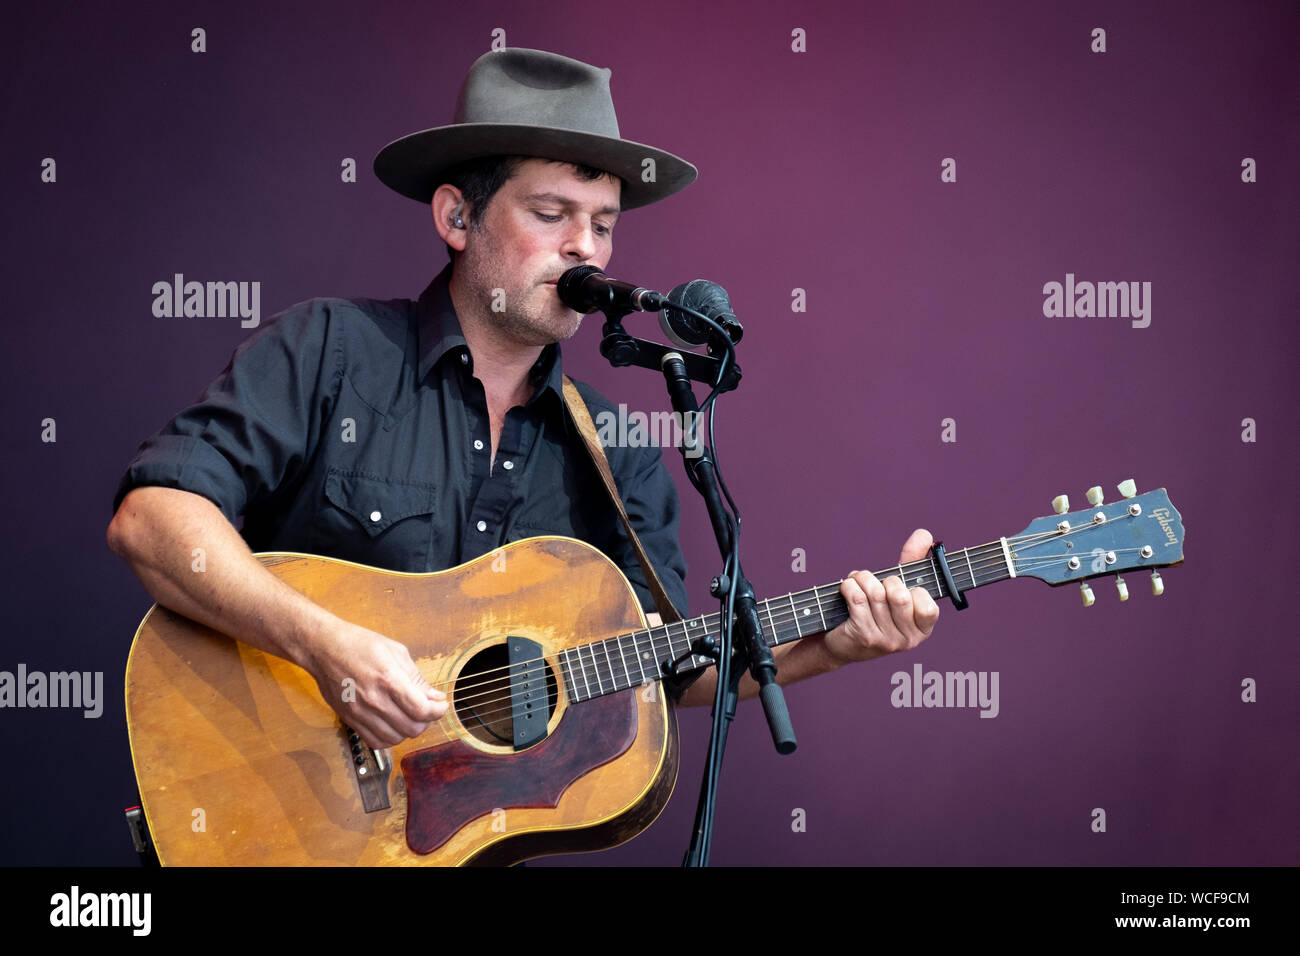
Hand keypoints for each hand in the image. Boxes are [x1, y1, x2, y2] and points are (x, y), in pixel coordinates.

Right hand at [305, 620, 447, 748]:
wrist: (323, 648)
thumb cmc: (358, 644)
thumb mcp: (396, 652)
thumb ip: (417, 678)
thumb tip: (434, 697)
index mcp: (389, 679)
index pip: (421, 710)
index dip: (438, 711)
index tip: (440, 705)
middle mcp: (374, 700)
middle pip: (412, 728)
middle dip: (426, 720)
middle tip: (425, 709)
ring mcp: (360, 713)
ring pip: (395, 739)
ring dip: (407, 730)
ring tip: (408, 715)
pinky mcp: (350, 720)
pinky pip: (376, 742)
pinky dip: (389, 737)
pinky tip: (392, 724)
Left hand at [824, 528, 939, 663]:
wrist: (843, 642)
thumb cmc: (875, 611)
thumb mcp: (897, 588)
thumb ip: (913, 561)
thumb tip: (924, 534)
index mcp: (923, 629)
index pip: (929, 607)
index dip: (913, 590)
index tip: (901, 588)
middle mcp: (908, 640)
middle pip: (899, 595)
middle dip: (883, 580)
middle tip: (875, 582)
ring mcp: (886, 641)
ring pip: (875, 593)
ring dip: (862, 579)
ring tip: (858, 581)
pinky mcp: (863, 637)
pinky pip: (857, 598)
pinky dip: (849, 585)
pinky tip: (846, 588)